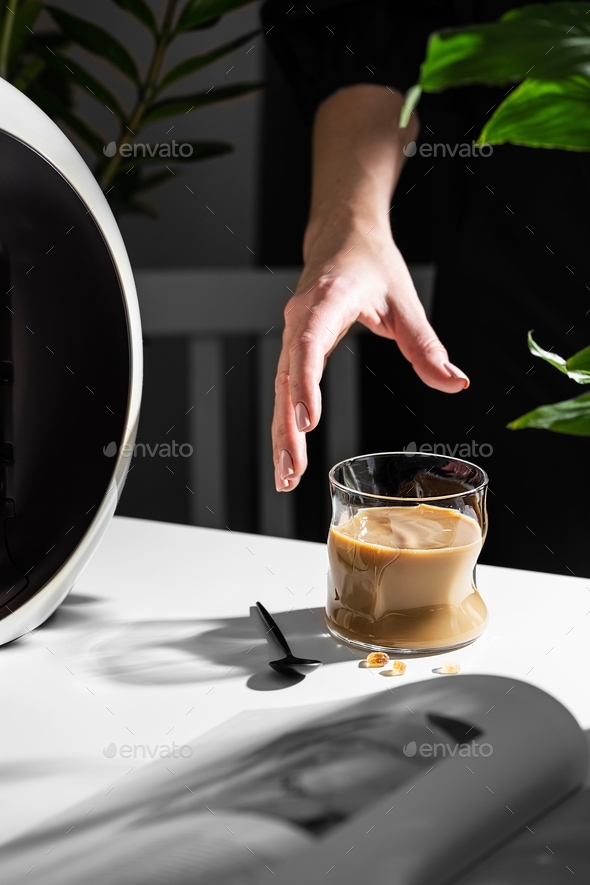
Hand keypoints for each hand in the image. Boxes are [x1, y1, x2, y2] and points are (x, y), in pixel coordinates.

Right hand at [272, 219, 469, 491]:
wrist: (342, 236)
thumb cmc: (371, 263)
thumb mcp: (405, 301)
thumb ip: (426, 346)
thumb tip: (455, 383)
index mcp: (327, 302)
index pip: (307, 346)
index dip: (306, 386)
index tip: (308, 422)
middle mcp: (300, 319)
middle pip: (287, 379)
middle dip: (286, 428)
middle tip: (292, 471)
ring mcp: (292, 333)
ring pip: (281, 389)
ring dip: (280, 434)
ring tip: (286, 478)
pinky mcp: (294, 347)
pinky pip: (285, 388)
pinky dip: (285, 421)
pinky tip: (289, 454)